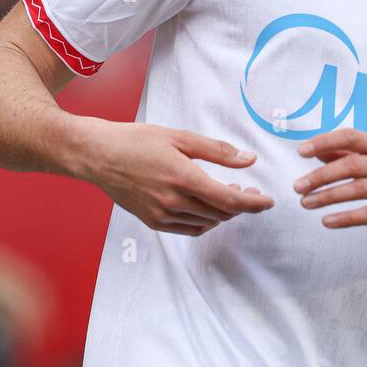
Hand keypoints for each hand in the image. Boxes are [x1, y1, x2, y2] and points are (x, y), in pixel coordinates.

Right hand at [74, 117, 273, 235]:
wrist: (97, 155)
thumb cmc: (136, 141)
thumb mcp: (180, 138)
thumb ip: (217, 151)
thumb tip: (249, 159)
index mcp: (184, 178)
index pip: (229, 200)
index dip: (254, 204)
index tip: (269, 201)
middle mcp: (173, 202)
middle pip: (221, 213)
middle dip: (241, 205)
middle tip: (249, 190)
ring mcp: (161, 215)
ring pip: (206, 223)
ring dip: (223, 214)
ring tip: (229, 195)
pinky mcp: (152, 221)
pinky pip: (188, 228)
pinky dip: (204, 221)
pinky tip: (207, 207)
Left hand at [293, 129, 366, 239]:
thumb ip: (353, 155)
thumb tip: (318, 150)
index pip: (352, 137)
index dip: (325, 141)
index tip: (301, 151)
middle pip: (351, 164)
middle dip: (320, 175)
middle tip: (297, 186)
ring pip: (357, 189)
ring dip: (327, 196)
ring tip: (305, 203)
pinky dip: (346, 218)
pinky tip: (327, 221)